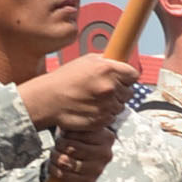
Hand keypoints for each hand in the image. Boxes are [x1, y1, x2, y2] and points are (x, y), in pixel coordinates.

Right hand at [17, 49, 137, 135]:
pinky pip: (112, 118)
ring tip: (94, 100)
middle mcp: (109, 87)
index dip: (127, 77)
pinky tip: (91, 109)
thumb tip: (119, 62)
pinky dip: (104, 115)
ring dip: (112, 104)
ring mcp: (106, 105)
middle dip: (120, 91)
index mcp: (107, 69)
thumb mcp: (85, 61)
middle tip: (104, 90)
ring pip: (121, 106)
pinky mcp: (102, 120)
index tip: (122, 79)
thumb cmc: (63, 80)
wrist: (48, 100)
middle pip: (129, 92)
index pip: (133, 75)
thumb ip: (106, 62)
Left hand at [52, 121, 118, 181]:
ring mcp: (98, 169)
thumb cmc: (77, 147)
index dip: (66, 133)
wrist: (79, 173)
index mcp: (106, 137)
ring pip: (65, 161)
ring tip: (55, 156)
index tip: (64, 136)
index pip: (80, 131)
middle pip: (72, 146)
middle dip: (58, 146)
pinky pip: (64, 174)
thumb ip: (75, 122)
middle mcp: (105, 153)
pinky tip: (54, 167)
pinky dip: (53, 170)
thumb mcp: (79, 132)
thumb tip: (60, 111)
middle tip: (57, 147)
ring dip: (54, 158)